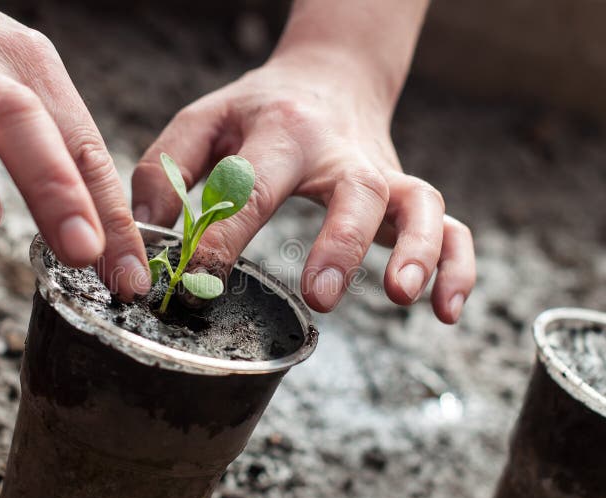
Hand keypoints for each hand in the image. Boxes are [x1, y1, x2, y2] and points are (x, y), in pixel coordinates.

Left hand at [132, 51, 474, 322]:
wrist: (328, 77)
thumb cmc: (259, 109)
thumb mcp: (205, 120)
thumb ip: (164, 168)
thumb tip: (147, 235)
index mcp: (281, 132)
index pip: (252, 187)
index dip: (223, 238)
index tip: (197, 286)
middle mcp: (340, 153)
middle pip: (354, 190)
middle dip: (340, 244)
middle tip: (320, 297)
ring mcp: (381, 174)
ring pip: (417, 204)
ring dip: (418, 250)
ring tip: (401, 296)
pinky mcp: (407, 193)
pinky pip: (453, 226)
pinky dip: (458, 265)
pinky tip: (445, 312)